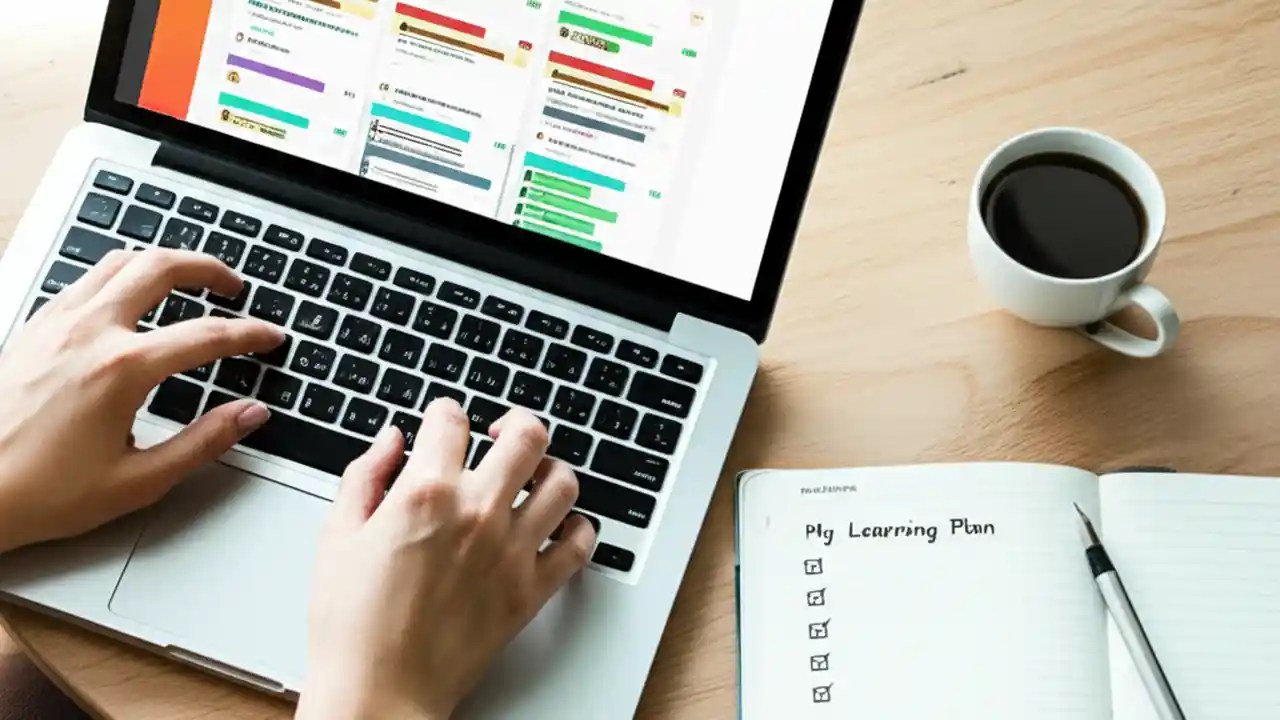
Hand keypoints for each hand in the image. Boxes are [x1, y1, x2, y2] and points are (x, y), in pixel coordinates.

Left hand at [0, 249, 284, 552]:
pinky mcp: (32, 329)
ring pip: (119, 262)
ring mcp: (55, 324)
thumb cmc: (40, 493)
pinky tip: (128, 299)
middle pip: (161, 268)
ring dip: (161, 262)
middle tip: (233, 284)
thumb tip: (247, 415)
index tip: (270, 336)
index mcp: (122, 369)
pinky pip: (84, 279)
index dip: (250, 334)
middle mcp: (88, 333)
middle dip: (208, 268)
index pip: (207, 335)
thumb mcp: (138, 481)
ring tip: (185, 278)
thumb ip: (203, 442)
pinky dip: (119, 276)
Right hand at [297, 401, 596, 719]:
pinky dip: (577, 529)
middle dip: (514, 424)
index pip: (452, 418)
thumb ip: (365, 476)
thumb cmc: (351, 624)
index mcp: (425, 493)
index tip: (443, 422)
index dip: (445, 413)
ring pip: (562, 482)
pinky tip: (558, 526)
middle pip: (526, 436)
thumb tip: (391, 440)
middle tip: (502, 434)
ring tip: (533, 477)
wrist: (378, 691)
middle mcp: (476, 513)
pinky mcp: (531, 590)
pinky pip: (579, 545)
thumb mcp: (337, 535)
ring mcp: (511, 551)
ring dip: (550, 471)